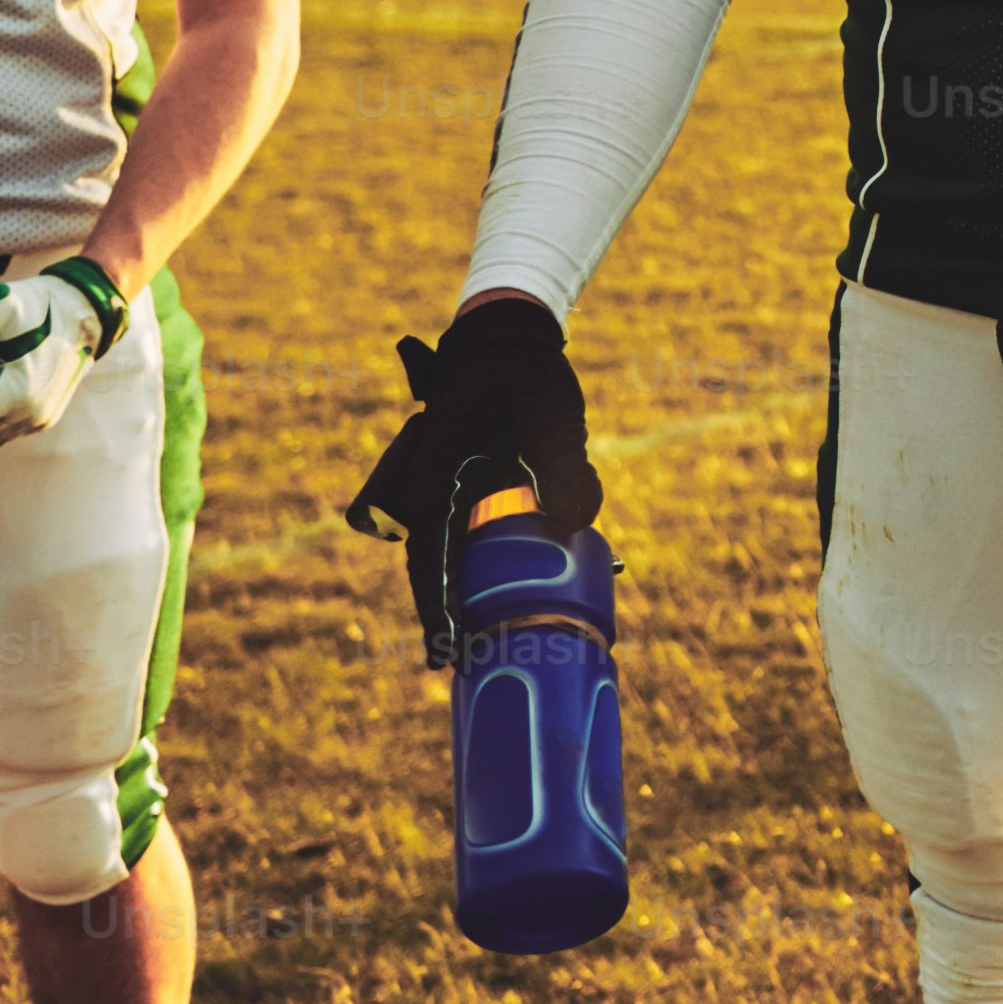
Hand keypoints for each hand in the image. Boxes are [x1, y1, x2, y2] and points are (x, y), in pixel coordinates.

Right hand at [347, 296, 597, 667]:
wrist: (505, 343)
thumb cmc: (527, 377)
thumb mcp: (553, 414)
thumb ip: (564, 466)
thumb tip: (573, 523)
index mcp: (440, 473)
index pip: (432, 552)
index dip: (436, 606)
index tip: (443, 650)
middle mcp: (429, 486)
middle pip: (431, 563)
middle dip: (444, 611)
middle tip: (460, 660)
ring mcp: (438, 489)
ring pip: (444, 551)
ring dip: (460, 587)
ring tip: (477, 634)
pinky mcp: (456, 490)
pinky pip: (459, 535)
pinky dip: (474, 562)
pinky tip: (501, 586)